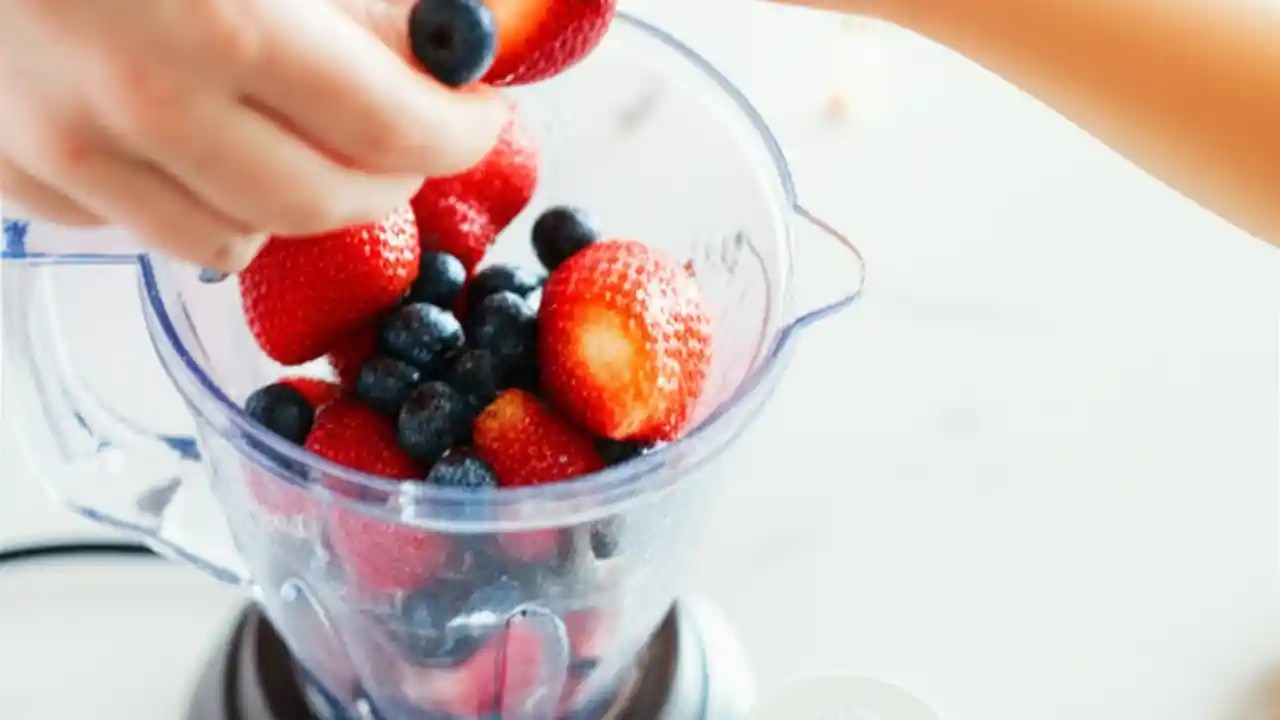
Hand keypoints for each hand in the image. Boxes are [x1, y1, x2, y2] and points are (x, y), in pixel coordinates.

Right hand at [0, 0, 505, 269]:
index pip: (394, 125)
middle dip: (392, 177)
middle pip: (323, 204)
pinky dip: (184, 198)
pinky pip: (130, 227)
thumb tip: (445, 31)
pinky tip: (184, 136)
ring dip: (292, 202)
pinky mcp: (8, 171)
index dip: (460, 131)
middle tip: (413, 134)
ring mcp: (63, 149)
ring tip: (304, 140)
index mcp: (226, 20)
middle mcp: (142, 106)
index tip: (482, 112)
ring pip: (230, 240)